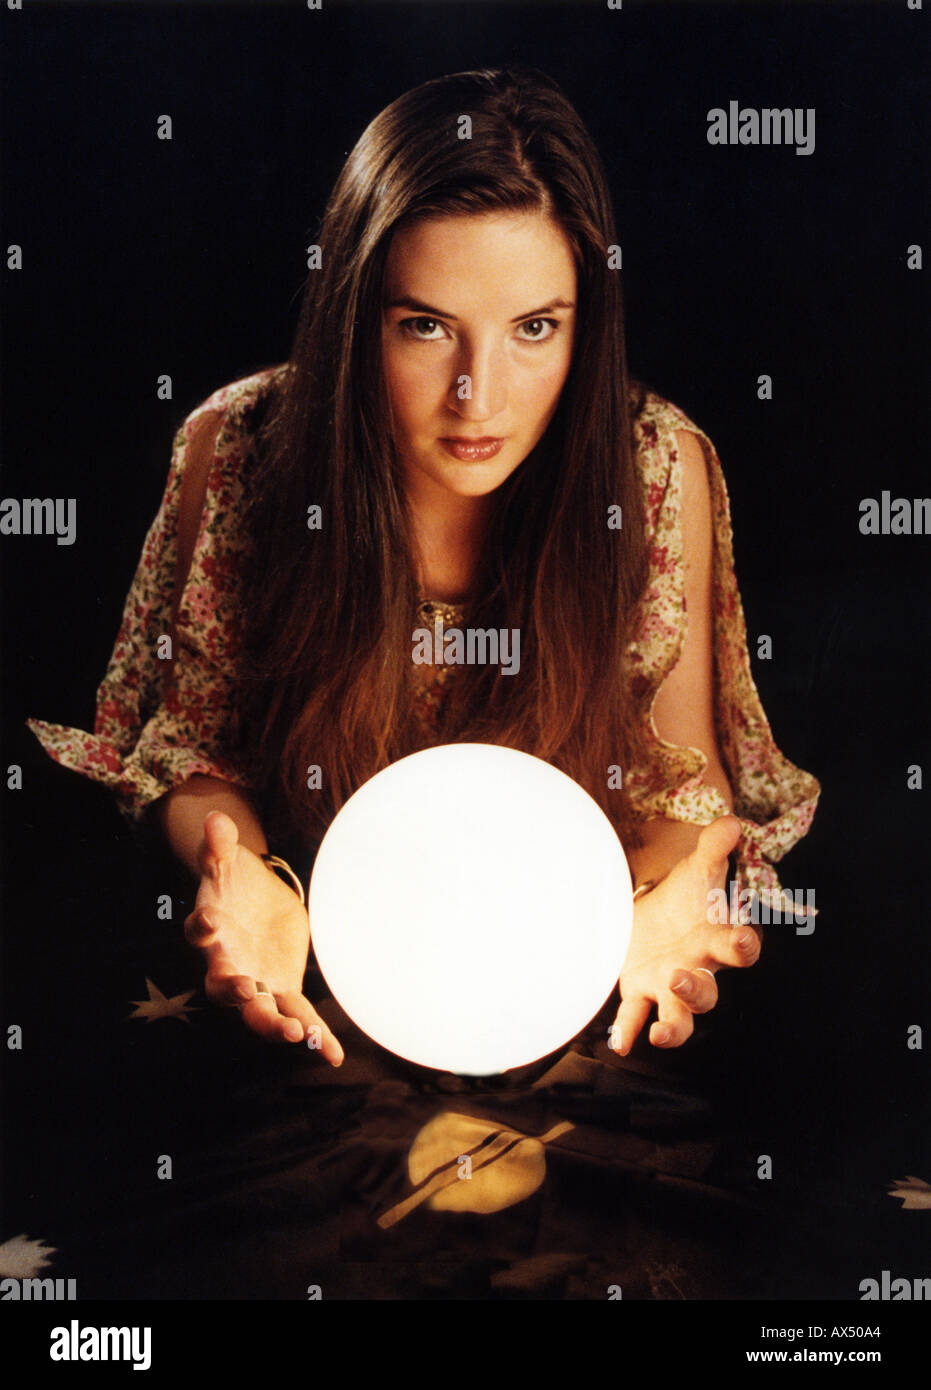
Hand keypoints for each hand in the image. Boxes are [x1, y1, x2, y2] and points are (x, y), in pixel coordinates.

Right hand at [183, 810, 342, 1063]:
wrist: (255, 902)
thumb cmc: (234, 882)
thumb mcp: (226, 861)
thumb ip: (219, 845)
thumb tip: (215, 818)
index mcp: (210, 928)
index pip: (198, 930)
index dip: (201, 927)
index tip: (207, 921)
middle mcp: (225, 964)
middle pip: (224, 985)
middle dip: (234, 992)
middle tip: (244, 992)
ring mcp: (254, 983)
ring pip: (260, 1011)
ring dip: (275, 1024)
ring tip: (297, 1035)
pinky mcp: (282, 990)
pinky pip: (299, 1016)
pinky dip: (316, 1037)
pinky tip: (334, 1056)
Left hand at [609, 816, 758, 1053]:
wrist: (655, 911)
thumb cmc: (688, 896)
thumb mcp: (699, 868)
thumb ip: (715, 847)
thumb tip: (732, 822)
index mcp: (716, 938)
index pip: (740, 948)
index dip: (742, 945)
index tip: (741, 940)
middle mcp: (697, 969)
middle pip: (707, 992)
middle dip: (696, 990)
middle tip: (678, 977)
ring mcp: (668, 984)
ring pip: (679, 1015)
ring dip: (673, 1026)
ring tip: (661, 1034)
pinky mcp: (640, 990)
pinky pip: (635, 1016)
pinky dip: (627, 1032)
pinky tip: (620, 1045)